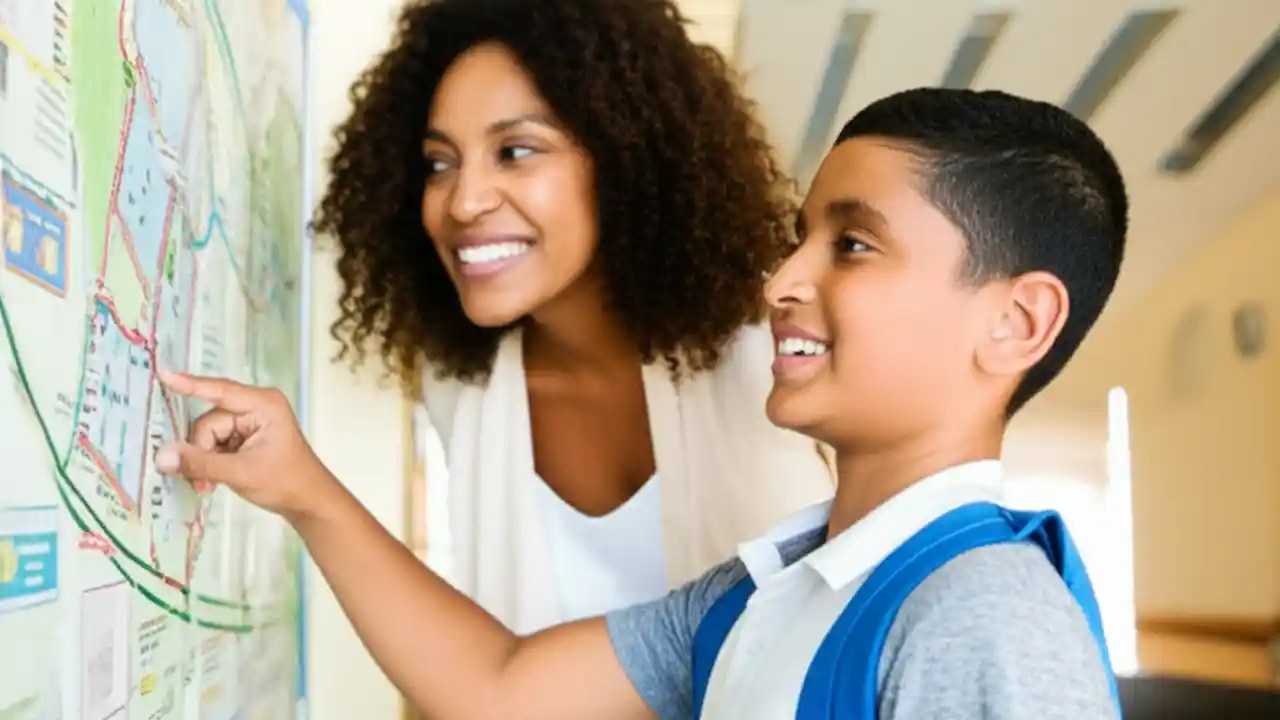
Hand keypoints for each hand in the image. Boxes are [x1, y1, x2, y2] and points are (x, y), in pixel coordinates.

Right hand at [153, 370, 336, 522]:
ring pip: (207, 435)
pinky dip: (209, 462)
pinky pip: (214, 443)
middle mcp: (255, 407)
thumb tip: (162, 456)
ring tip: (209, 484)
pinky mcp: (243, 436)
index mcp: (263, 404)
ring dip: (203, 461)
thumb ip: (200, 463)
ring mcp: (249, 421)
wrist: (307, 501)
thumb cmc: (284, 482)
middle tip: (202, 481)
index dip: (189, 384)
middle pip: (209, 421)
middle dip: (201, 451)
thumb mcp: (240, 473)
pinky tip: (213, 480)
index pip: (220, 391)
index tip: (162, 373)